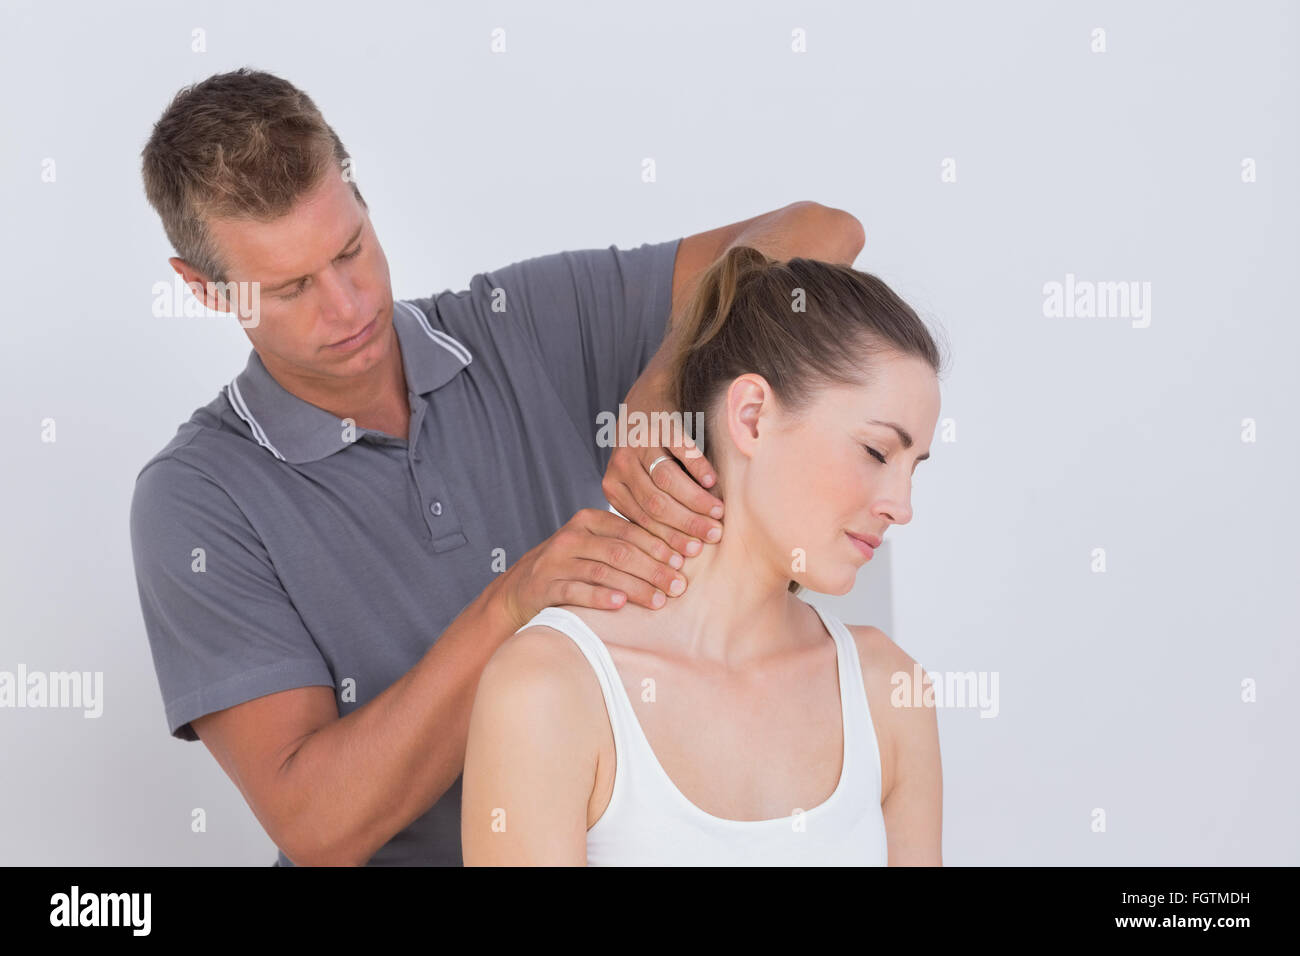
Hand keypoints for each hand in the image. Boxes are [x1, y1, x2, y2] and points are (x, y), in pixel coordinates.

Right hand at [499, 508, 687, 630]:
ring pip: (603, 571)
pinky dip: (600, 597)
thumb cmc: (572, 566)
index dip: (660, 545)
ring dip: (635, 587)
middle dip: (654, 569)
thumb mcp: (594, 546)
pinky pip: (576, 591)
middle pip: (621, 551)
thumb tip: (678, 551)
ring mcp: (556, 562)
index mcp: (588, 520)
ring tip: (659, 600)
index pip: (631, 530)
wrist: (522, 589)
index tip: (685, 559)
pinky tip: (621, 605)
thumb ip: (625, 543)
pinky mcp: (545, 586)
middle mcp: (571, 537)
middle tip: (678, 585)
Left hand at [602, 412, 724, 560]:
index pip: (642, 521)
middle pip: (655, 504)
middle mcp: (622, 464)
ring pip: (667, 481)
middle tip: (712, 537)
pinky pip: (680, 449)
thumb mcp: (636, 482)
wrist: (645, 401)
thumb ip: (649, 510)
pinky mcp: (661, 425)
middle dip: (686, 524)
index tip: (688, 557)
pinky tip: (712, 482)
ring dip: (695, 500)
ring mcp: (641, 443)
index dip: (667, 540)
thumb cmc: (645, 454)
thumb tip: (675, 554)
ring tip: (717, 514)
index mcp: (613, 486)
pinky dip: (697, 467)